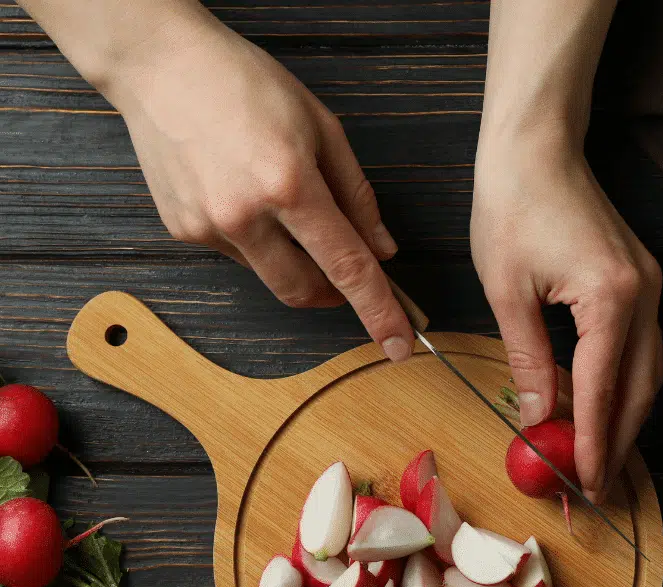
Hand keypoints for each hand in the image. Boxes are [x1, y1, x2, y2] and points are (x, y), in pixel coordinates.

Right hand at [107, 15, 412, 360]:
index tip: (398, 343)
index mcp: (288, 184)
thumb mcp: (321, 127)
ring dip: (293, 260)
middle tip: (347, 272)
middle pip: (303, 291)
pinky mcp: (183, 231)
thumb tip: (381, 250)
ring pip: (269, 275)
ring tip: (284, 207)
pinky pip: (237, 256)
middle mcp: (243, 215)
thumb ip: (357, 196)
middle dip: (333, 292)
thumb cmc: (244, 82)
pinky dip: (257, 241)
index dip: (378, 310)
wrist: (159, 63)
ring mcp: (207, 227)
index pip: (346, 267)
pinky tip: (244, 196)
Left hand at [472, 134, 662, 499]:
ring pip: (648, 373)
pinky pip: (640, 348)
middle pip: (640, 390)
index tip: (586, 484)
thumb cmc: (512, 207)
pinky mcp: (641, 281)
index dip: (594, 443)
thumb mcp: (507, 291)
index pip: (603, 391)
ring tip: (601, 457)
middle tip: (599, 487)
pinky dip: (622, 385)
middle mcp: (645, 297)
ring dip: (625, 418)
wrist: (536, 147)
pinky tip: (600, 405)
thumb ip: (528, 359)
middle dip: (620, 443)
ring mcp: (650, 287)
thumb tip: (538, 417)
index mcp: (612, 299)